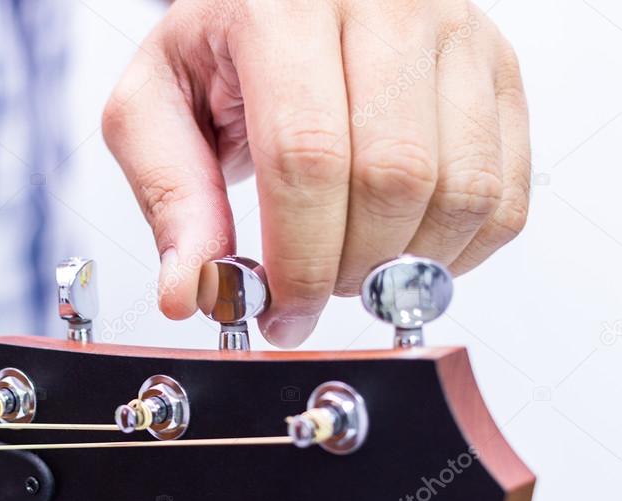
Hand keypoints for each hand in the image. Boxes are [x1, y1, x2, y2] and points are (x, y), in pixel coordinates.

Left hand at [103, 0, 529, 346]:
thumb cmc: (218, 46)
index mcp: (280, 8)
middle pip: (392, 177)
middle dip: (346, 269)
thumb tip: (191, 292)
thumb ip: (171, 197)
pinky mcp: (495, 67)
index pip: (308, 156)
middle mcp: (383, 4)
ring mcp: (453, 31)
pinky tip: (402, 252)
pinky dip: (456, 250)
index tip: (279, 311)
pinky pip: (504, 189)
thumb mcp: (154, 106)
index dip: (298, 259)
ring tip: (350, 269)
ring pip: (460, 189)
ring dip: (403, 266)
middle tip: (309, 295)